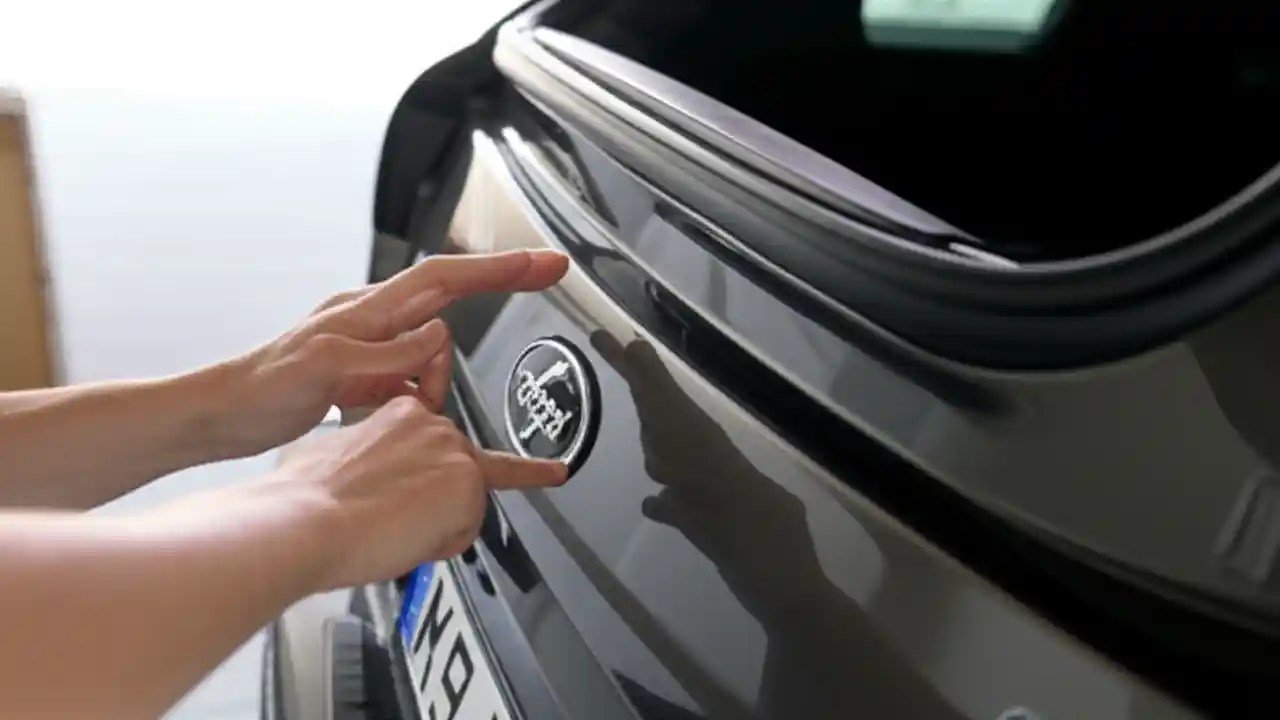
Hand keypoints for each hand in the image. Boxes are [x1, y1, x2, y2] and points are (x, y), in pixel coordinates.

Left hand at [208, 250, 568, 458]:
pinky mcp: (364, 375)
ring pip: (431, 356)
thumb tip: (437, 336)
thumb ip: (388, 351)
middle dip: (494, 299)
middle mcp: (371, 319)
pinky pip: (411, 383)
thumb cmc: (261, 389)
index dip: (497, 268)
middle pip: (450, 303)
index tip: (540, 263)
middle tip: (547, 278)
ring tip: (389, 409)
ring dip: (431, 386)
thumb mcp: (326, 367)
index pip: (444, 278)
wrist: (221, 416)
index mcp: (365, 309)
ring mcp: (369, 347)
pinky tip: (383, 416)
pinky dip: (414, 401)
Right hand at [273, 396, 566, 590]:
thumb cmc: (304, 500)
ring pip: (462, 504)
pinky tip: (406, 536)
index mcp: (399, 414)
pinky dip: (441, 545)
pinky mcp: (469, 479)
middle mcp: (433, 424)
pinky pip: (465, 530)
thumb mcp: (335, 460)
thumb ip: (373, 461)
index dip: (461, 448)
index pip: (439, 432)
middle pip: (453, 477)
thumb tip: (372, 481)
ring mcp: (454, 449)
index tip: (516, 443)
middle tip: (387, 522)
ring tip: (388, 528)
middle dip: (433, 506)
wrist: (304, 520)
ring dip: (435, 526)